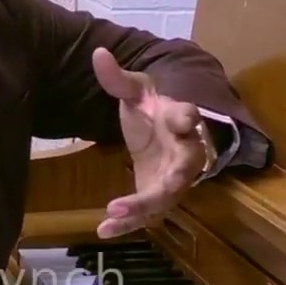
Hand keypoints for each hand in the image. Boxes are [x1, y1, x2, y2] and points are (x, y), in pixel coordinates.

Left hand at [91, 48, 208, 238]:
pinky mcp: (159, 192)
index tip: (186, 116)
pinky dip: (128, 223)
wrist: (163, 126)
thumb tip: (97, 53)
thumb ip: (117, 77)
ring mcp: (174, 176)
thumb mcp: (135, 89)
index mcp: (179, 117)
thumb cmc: (152, 105)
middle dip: (170, 181)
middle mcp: (184, 150)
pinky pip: (148, 212)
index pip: (188, 116)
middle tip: (152, 190)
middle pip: (185, 167)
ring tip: (113, 216)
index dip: (188, 117)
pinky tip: (103, 231)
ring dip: (142, 209)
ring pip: (166, 197)